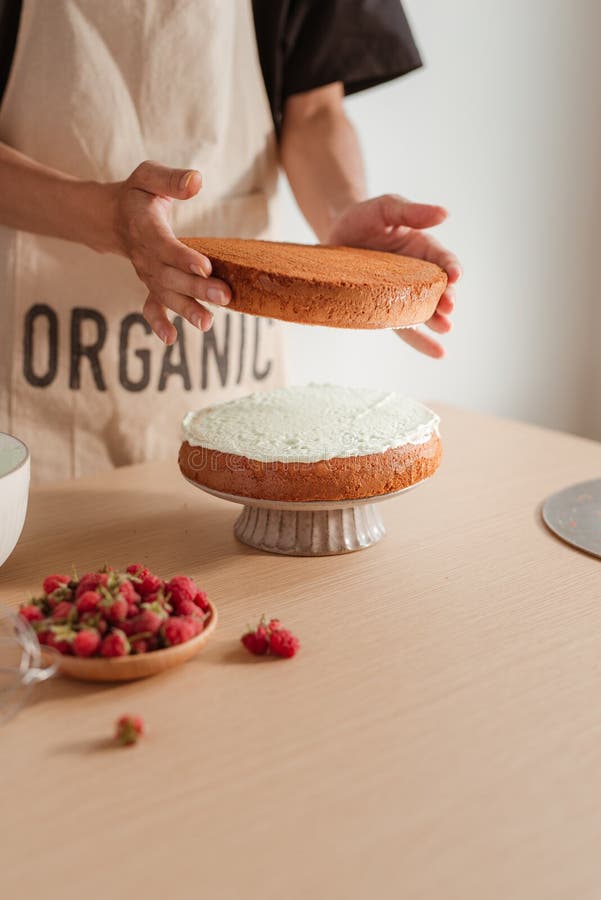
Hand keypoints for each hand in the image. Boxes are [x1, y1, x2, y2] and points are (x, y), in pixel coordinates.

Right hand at [110, 160, 230, 343]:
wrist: (111, 217)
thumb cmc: (138, 193)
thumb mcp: (149, 176)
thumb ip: (171, 180)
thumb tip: (197, 181)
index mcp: (144, 226)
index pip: (164, 245)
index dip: (183, 257)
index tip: (206, 266)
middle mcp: (144, 255)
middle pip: (170, 276)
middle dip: (197, 288)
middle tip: (224, 297)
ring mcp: (146, 273)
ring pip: (166, 294)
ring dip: (186, 309)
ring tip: (208, 323)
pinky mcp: (150, 284)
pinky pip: (150, 306)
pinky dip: (158, 323)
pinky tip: (171, 339)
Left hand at [327, 194, 461, 357]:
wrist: (336, 232)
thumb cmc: (365, 217)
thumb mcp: (387, 207)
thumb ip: (413, 211)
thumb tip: (445, 214)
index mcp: (423, 249)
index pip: (443, 259)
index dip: (451, 268)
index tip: (455, 276)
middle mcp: (418, 275)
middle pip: (437, 289)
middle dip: (446, 298)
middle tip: (448, 307)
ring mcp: (403, 294)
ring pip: (424, 311)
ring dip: (436, 320)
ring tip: (445, 328)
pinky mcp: (386, 310)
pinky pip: (404, 327)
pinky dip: (421, 340)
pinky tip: (439, 352)